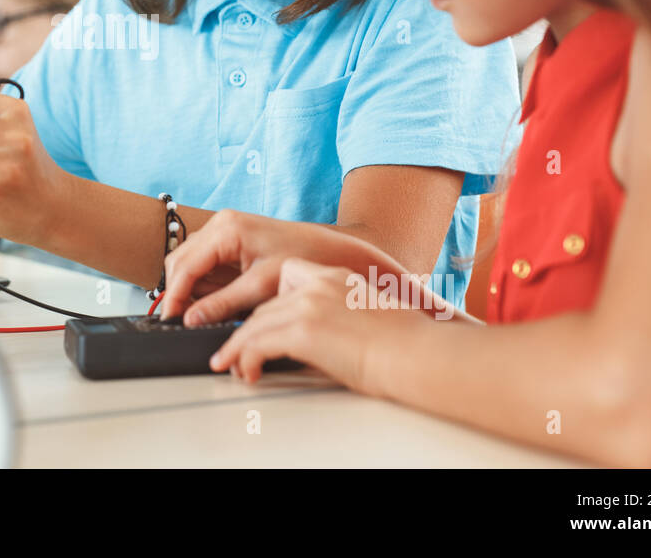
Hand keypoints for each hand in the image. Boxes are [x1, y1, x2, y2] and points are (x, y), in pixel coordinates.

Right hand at [160, 209, 378, 324]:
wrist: (335, 250)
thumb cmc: (306, 258)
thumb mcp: (262, 286)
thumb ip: (223, 303)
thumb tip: (192, 320)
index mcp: (226, 228)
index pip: (184, 266)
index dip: (174, 297)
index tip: (171, 321)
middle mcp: (220, 224)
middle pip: (181, 262)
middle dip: (180, 293)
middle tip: (186, 323)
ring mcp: (224, 230)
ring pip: (190, 263)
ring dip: (193, 289)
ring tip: (206, 315)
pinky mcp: (231, 240)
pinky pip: (205, 263)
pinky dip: (206, 284)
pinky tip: (219, 302)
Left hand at [210, 257, 420, 389]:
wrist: (419, 352)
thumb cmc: (407, 344)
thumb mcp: (368, 317)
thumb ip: (339, 317)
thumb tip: (323, 342)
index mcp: (335, 277)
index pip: (286, 280)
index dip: (270, 304)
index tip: (260, 321)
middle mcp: (318, 285)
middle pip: (267, 305)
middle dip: (249, 331)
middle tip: (237, 350)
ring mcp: (309, 305)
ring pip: (255, 324)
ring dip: (238, 347)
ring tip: (231, 364)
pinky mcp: (304, 330)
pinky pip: (258, 344)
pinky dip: (245, 358)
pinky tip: (247, 372)